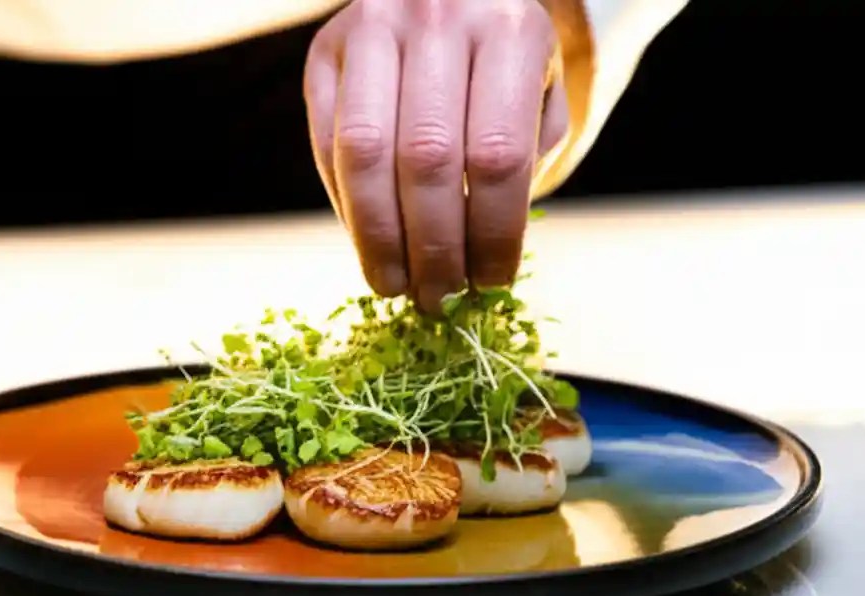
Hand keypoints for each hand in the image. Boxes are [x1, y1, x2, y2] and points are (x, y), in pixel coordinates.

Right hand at [305, 0, 566, 311]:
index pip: (496, 156)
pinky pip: (327, 143)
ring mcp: (371, 28)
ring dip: (377, 236)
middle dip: (432, 247)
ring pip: (363, 154)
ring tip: (395, 284)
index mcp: (510, 30)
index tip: (491, 283)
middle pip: (426, 160)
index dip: (491, 233)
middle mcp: (437, 17)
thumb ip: (520, 165)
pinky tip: (369, 240)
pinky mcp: (325, 50)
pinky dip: (346, 205)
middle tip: (438, 299)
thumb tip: (478, 265)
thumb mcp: (539, 94)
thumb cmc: (504, 60)